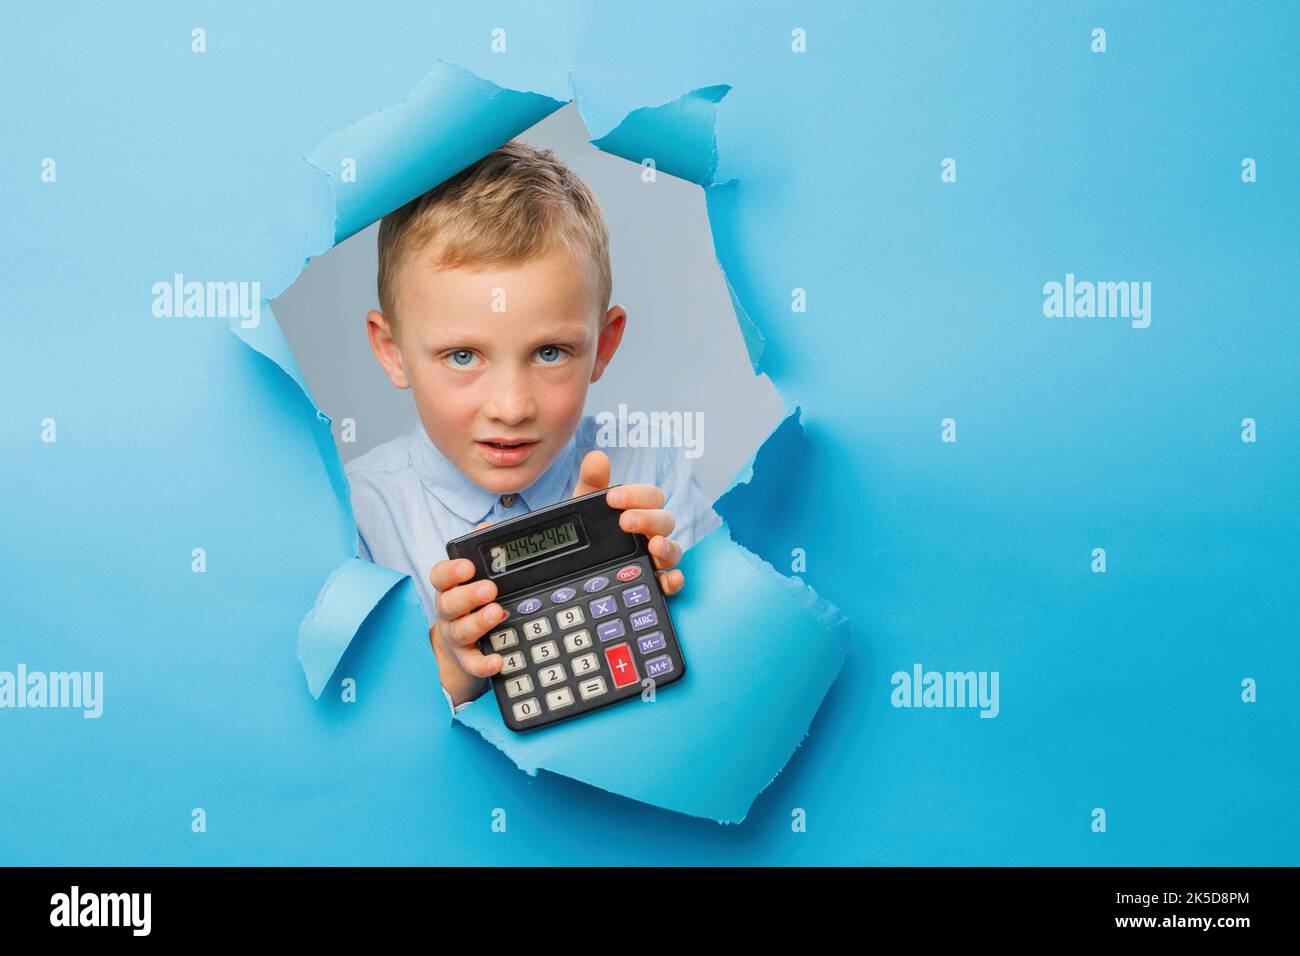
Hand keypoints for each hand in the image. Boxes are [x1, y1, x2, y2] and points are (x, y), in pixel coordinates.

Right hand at [427, 520, 504, 707]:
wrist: (464, 649)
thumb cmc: (473, 603)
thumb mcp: (478, 578)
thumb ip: (484, 552)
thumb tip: (488, 526)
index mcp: (450, 587)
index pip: (440, 576)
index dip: (451, 571)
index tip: (468, 567)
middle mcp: (449, 611)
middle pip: (449, 602)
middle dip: (469, 594)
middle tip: (489, 589)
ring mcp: (456, 636)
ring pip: (461, 630)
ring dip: (478, 622)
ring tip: (497, 614)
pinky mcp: (467, 659)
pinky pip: (473, 663)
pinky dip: (484, 663)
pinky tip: (498, 660)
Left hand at [573, 450, 685, 595]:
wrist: (567, 563)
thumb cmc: (585, 529)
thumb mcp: (583, 505)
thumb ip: (591, 481)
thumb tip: (597, 457)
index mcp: (638, 510)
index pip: (651, 497)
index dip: (636, 495)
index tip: (612, 498)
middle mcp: (651, 533)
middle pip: (665, 522)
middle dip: (648, 519)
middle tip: (625, 522)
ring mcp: (652, 559)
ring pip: (673, 551)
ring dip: (668, 547)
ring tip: (654, 547)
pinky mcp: (649, 582)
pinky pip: (669, 583)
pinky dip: (674, 581)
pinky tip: (670, 579)